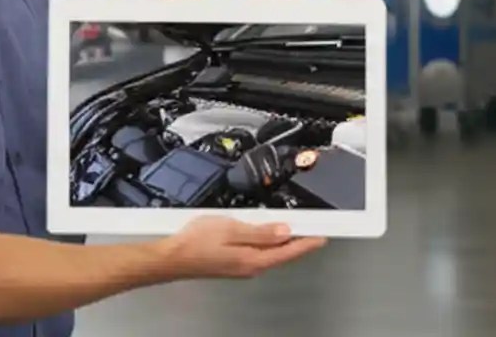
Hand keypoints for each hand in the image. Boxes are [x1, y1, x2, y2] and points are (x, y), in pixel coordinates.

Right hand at [158, 216, 326, 279]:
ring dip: (282, 241)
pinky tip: (265, 234)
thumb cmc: (196, 243)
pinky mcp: (233, 264)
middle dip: (298, 240)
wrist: (173, 257)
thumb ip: (260, 231)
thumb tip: (284, 231)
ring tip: (293, 228)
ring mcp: (242, 267)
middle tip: (312, 228)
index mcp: (254, 259)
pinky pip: (258, 254)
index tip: (322, 235)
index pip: (289, 251)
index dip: (307, 242)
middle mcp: (250, 267)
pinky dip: (267, 243)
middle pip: (282, 253)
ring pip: (270, 253)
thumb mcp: (231, 228)